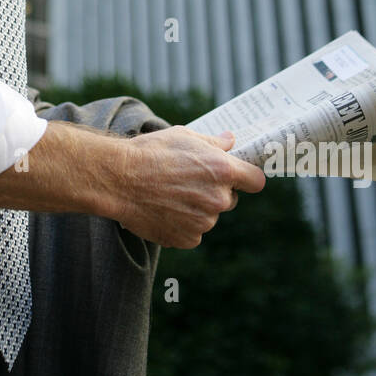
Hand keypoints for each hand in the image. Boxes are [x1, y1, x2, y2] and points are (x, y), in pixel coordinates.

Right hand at [112, 127, 265, 248]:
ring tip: (169, 195)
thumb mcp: (184, 136)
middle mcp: (218, 199)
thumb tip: (230, 140)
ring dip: (196, 209)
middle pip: (229, 200)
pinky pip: (193, 233)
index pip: (256, 181)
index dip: (247, 179)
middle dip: (215, 192)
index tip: (238, 178)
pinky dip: (182, 225)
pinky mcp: (187, 239)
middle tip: (188, 182)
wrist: (119, 179)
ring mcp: (203, 222)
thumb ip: (213, 142)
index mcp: (222, 171)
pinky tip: (163, 210)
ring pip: (208, 216)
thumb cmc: (150, 152)